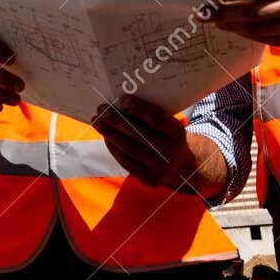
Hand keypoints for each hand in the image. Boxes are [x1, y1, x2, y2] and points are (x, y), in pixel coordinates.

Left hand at [92, 95, 223, 197]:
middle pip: (138, 134)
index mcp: (178, 133)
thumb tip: (121, 102)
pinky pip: (126, 162)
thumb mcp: (169, 126)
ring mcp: (160, 168)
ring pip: (129, 148)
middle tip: (101, 109)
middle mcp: (170, 152)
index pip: (156, 119)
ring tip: (97, 121)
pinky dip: (113, 148)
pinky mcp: (149, 180)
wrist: (182, 168)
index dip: (139, 108)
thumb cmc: (169, 138)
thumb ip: (151, 116)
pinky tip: (106, 137)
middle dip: (116, 120)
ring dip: (109, 133)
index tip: (121, 100)